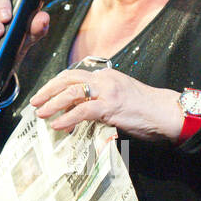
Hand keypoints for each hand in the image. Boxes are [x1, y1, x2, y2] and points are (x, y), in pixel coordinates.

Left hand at [29, 67, 184, 142]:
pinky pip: (82, 111)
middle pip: (68, 79)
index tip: (44, 94)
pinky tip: (58, 125)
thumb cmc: (145, 109)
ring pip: (71, 93)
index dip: (55, 84)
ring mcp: (108, 92)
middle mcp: (104, 79)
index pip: (74, 75)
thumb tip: (77, 112)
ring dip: (52, 103)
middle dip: (48, 90)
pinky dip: (67, 118)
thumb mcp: (118, 99)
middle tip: (35, 102)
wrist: (166, 112)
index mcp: (106, 76)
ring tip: (41, 114)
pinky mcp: (111, 106)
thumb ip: (98, 102)